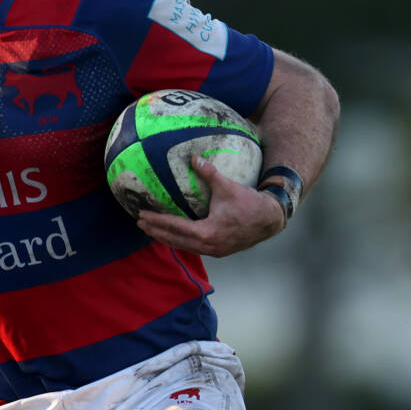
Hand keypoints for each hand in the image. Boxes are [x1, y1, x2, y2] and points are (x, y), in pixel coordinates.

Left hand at [135, 156, 284, 256]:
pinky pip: (193, 247)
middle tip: (139, 223)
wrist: (271, 219)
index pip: (174, 226)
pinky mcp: (218, 251)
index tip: (141, 215)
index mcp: (207, 232)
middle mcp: (208, 246)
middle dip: (155, 231)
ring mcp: (213, 251)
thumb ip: (209, 173)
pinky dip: (179, 241)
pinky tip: (172, 236)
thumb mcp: (228, 187)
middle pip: (174, 240)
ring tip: (150, 230)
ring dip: (165, 238)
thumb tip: (194, 158)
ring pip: (182, 246)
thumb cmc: (250, 203)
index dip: (156, 221)